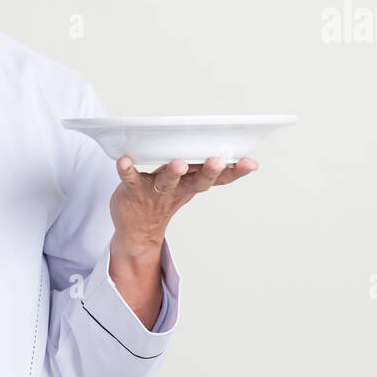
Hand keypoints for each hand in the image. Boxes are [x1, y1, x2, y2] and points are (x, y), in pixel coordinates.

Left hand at [109, 156, 258, 250]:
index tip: (251, 163)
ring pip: (167, 182)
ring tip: (178, 164)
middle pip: (196, 182)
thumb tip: (222, 146)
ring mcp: (155, 191)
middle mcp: (177, 189)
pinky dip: (127, 170)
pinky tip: (124, 160)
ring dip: (173, 172)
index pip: (218, 179)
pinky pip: (130, 179)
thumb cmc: (162, 198)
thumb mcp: (186, 185)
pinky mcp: (133, 190)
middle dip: (208, 172)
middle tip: (217, 161)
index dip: (235, 172)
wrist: (135, 230)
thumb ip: (199, 169)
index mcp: (192, 185)